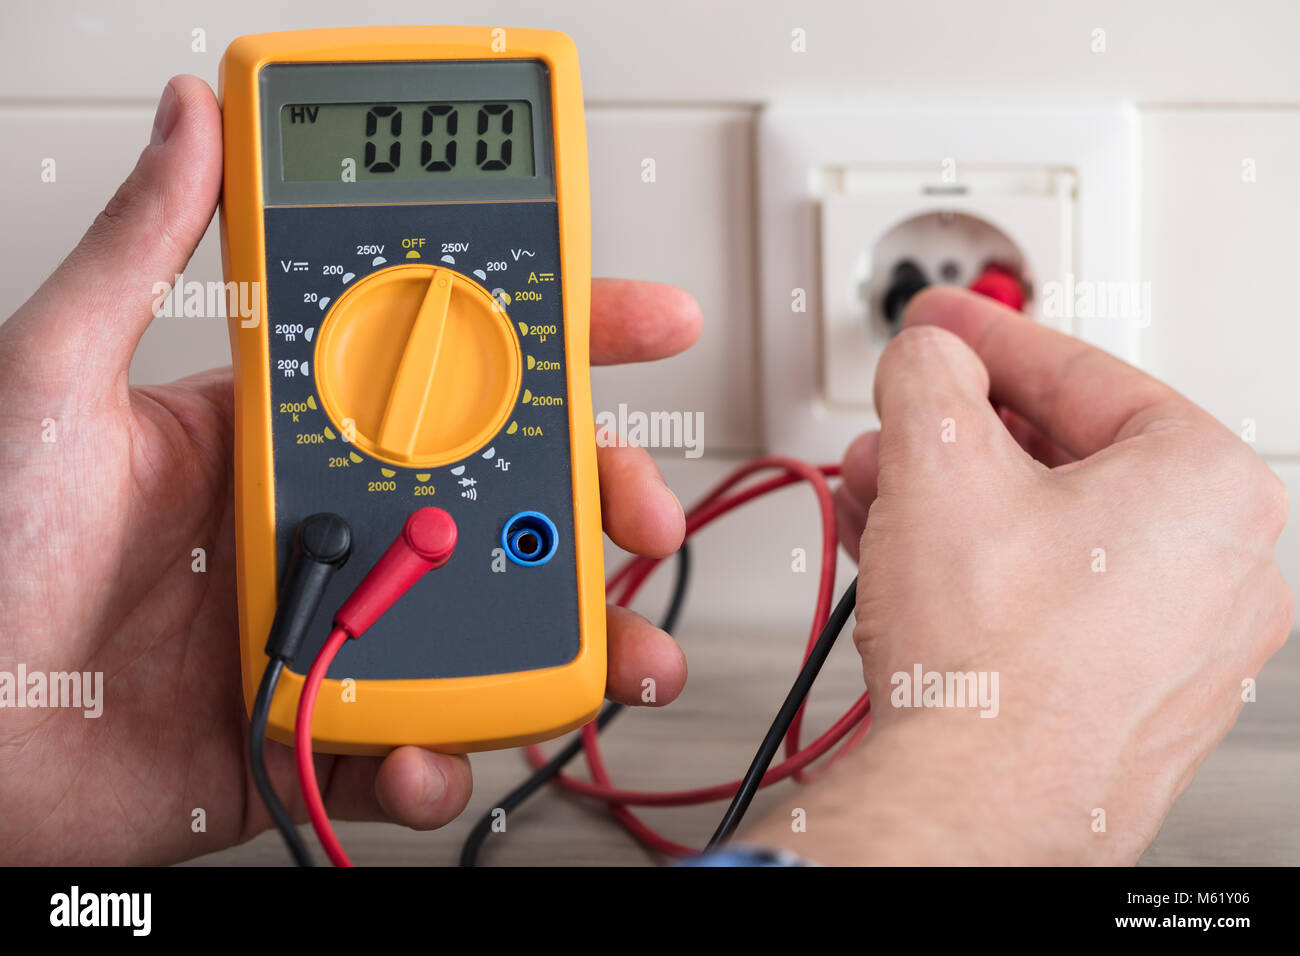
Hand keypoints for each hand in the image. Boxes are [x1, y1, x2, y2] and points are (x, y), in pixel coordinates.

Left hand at [0, 76, 698, 863]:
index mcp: (284, 437)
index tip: (633, 325)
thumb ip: (141, 251)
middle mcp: (323, 529)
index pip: (441, 375)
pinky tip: (420, 749)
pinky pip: (407, 741)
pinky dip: (439, 757)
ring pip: (482, 625)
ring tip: (609, 655)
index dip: (548, 347)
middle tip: (641, 512)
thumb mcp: (59, 379)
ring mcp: (329, 629)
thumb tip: (189, 122)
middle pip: (495, 504)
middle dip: (595, 504)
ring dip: (566, 641)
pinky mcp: (311, 727)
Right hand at [748, 286, 1291, 864]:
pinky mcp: (1137, 700)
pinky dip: (988, 573)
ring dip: (958, 506)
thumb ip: (931, 372)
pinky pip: (1059, 602)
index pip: (1080, 374)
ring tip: (885, 501)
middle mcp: (1223, 569)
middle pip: (1064, 459)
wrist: (971, 809)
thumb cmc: (989, 660)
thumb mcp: (937, 460)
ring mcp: (1186, 646)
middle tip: (900, 427)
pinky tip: (917, 568)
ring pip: (1055, 535)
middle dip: (958, 440)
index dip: (985, 337)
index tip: (941, 326)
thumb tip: (930, 357)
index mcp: (1209, 485)